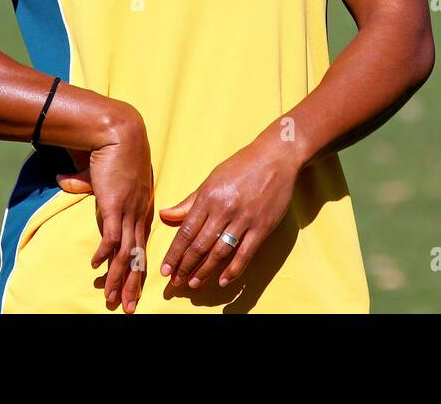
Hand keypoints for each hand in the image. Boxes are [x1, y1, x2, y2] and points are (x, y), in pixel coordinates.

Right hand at [55, 104, 152, 313]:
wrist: (115, 129)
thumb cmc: (110, 146)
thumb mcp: (100, 172)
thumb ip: (86, 182)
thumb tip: (65, 179)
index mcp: (141, 206)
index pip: (140, 244)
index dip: (136, 267)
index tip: (133, 287)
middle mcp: (139, 211)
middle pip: (137, 255)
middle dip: (131, 284)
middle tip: (128, 306)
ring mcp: (128, 209)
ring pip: (126, 252)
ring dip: (117, 277)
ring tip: (113, 299)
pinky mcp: (114, 204)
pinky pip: (111, 235)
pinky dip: (105, 253)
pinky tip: (98, 267)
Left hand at [157, 133, 299, 290]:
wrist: (276, 157)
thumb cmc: (241, 166)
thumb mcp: (212, 179)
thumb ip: (189, 201)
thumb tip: (164, 215)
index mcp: (208, 196)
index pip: (186, 232)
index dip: (174, 254)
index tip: (165, 269)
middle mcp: (224, 209)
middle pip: (200, 246)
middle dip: (185, 267)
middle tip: (176, 282)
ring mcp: (244, 219)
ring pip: (220, 252)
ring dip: (205, 271)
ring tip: (194, 283)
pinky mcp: (262, 226)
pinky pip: (245, 253)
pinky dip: (233, 270)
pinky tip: (223, 281)